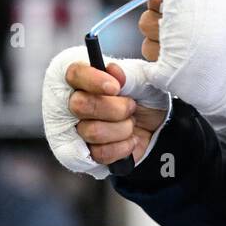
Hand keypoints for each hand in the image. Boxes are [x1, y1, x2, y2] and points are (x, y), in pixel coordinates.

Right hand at [42, 48, 169, 176]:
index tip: (115, 87)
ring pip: (92, 132)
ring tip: (130, 122)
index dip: (94, 80)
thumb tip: (113, 71)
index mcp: (79, 76)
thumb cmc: (141, 93)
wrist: (155, 120)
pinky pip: (99, 154)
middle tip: (131, 106)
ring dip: (123, 128)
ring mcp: (74, 130)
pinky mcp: (85, 154)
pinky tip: (130, 138)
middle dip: (116, 108)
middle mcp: (70, 102)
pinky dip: (122, 147)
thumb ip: (126, 73)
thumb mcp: (141, 77)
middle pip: (80, 105)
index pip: (74, 73)